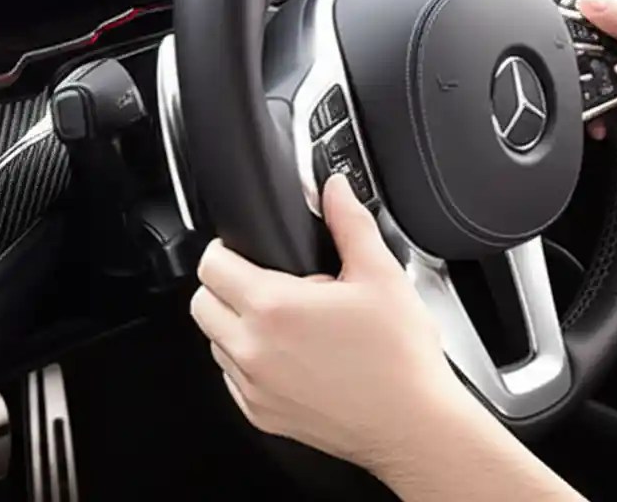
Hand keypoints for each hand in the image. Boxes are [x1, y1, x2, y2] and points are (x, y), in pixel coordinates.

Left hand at [189, 176, 473, 475]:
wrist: (414, 427)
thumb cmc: (401, 359)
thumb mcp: (380, 276)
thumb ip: (350, 223)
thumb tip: (335, 189)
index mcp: (273, 308)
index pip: (211, 265)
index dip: (225, 249)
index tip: (244, 251)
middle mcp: (253, 349)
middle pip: (201, 303)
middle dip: (224, 286)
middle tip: (262, 282)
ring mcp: (254, 385)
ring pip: (213, 341)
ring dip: (234, 324)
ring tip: (281, 320)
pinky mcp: (261, 414)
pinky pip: (231, 377)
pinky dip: (247, 361)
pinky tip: (287, 354)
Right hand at [578, 0, 616, 160]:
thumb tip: (590, 1)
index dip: (598, 9)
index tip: (586, 26)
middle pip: (603, 34)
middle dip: (594, 57)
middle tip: (603, 69)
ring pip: (599, 66)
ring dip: (594, 85)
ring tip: (608, 98)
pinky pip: (600, 92)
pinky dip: (597, 105)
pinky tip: (605, 113)